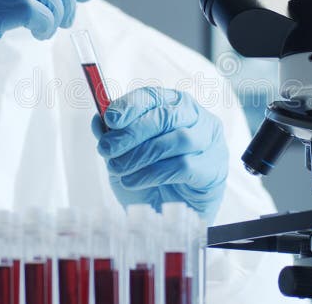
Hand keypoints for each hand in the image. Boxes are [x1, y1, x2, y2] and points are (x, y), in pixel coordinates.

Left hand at [92, 87, 228, 221]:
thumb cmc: (150, 180)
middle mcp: (198, 120)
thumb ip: (114, 135)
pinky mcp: (214, 170)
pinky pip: (184, 166)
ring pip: (178, 139)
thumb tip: (98, 120)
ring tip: (118, 168)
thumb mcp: (124, 155)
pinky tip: (134, 180)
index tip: (110, 119)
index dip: (131, 105)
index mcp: (176, 107)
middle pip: (167, 115)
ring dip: (141, 154)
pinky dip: (153, 173)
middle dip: (133, 131)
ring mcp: (211, 144)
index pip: (155, 96)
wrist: (168, 216)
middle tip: (107, 148)